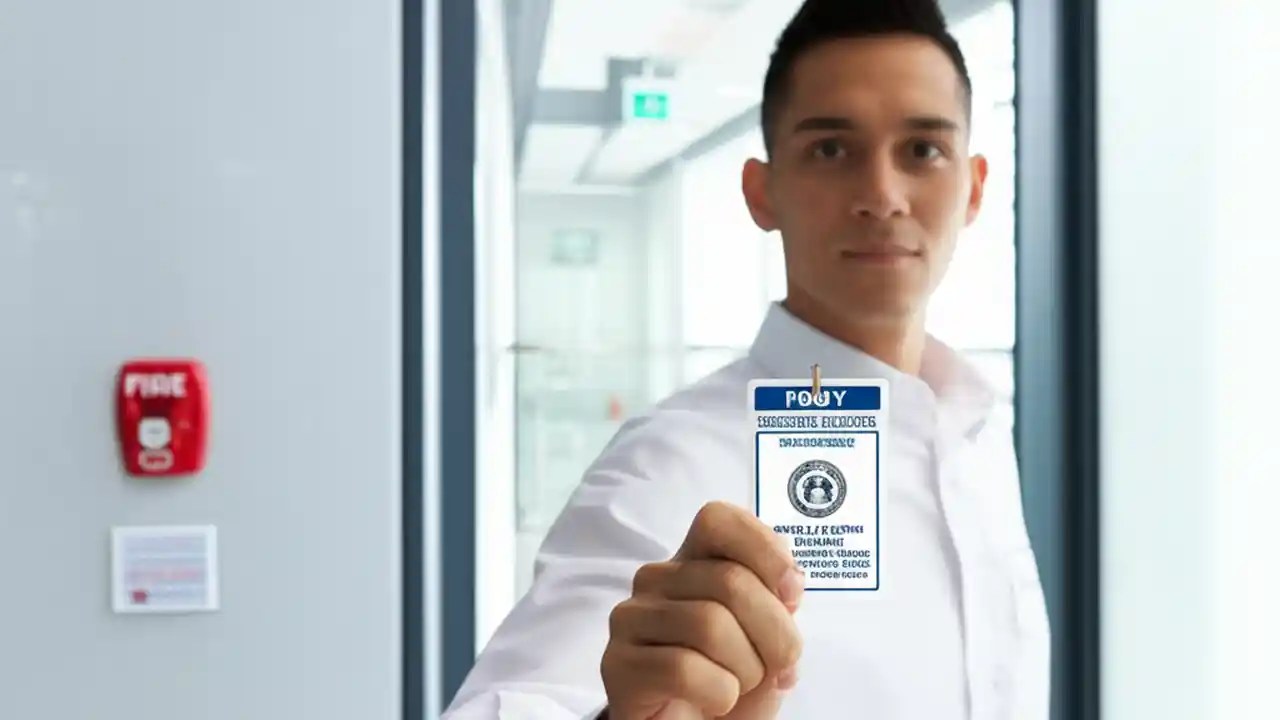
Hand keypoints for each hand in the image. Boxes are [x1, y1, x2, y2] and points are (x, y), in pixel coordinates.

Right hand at [601, 501, 804, 718]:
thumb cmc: (728, 678)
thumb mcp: (766, 636)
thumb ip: (777, 603)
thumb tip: (788, 587)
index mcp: (692, 561)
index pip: (718, 520)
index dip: (764, 549)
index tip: (792, 594)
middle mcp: (655, 579)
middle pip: (731, 581)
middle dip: (775, 634)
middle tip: (779, 668)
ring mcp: (630, 619)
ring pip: (710, 625)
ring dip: (747, 670)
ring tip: (739, 686)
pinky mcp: (617, 664)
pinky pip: (684, 669)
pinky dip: (719, 693)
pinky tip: (712, 701)